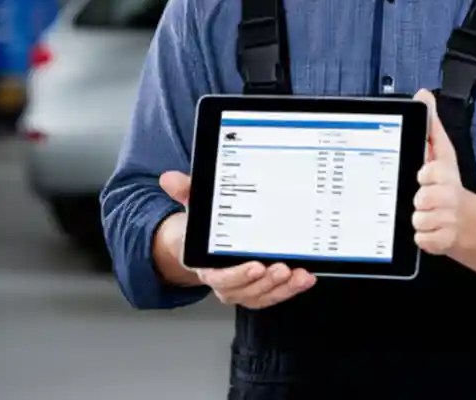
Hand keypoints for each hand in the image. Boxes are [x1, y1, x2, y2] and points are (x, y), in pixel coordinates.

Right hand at [157, 171, 316, 306]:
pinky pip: (275, 294)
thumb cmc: (201, 229)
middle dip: (266, 282)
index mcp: (205, 267)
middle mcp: (225, 282)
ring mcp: (244, 288)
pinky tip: (305, 277)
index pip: (219, 278)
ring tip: (298, 275)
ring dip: (282, 288)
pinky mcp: (260, 288)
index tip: (256, 265)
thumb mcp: (193, 207)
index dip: (238, 275)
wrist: (203, 243)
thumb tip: (170, 179)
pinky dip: (291, 289)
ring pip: (262, 296)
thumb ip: (185, 192)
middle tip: (282, 268)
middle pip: (245, 290)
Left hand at [412, 89, 464, 255]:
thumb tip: (423, 95)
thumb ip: (431, 125)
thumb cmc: (449, 186)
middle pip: (421, 200)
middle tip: (427, 200)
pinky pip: (420, 239)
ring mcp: (449, 221)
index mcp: (447, 175)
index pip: (430, 172)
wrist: (471, 223)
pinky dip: (422, 238)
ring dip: (419, 220)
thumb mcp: (442, 154)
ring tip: (429, 214)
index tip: (426, 177)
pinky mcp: (444, 242)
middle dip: (419, 202)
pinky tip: (432, 230)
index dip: (424, 176)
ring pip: (418, 221)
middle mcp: (451, 197)